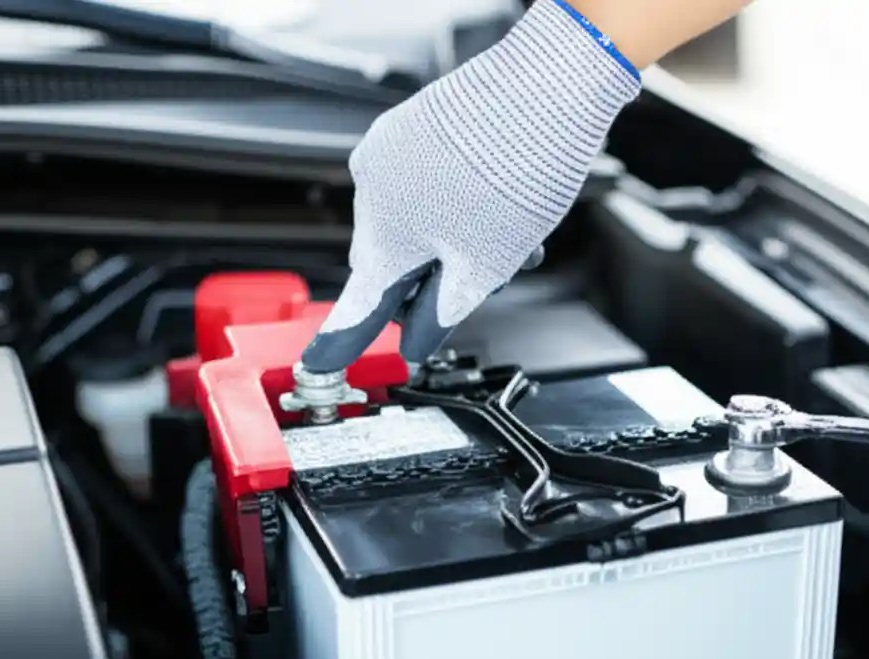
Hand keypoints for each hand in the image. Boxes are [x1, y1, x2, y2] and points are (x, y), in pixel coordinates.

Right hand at [301, 0, 640, 372]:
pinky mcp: (407, 127)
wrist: (544, 87)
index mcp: (383, 240)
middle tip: (478, 276)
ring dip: (446, 236)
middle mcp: (371, 193)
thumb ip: (443, 310)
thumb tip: (420, 340)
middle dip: (427, 277)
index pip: (357, 307)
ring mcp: (386, 153)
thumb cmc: (516, 170)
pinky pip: (414, 180)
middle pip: (388, 260)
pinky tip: (489, 196)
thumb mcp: (485, 266)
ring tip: (503, 229)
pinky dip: (445, 199)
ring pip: (407, 219)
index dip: (343, 341)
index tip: (324, 362)